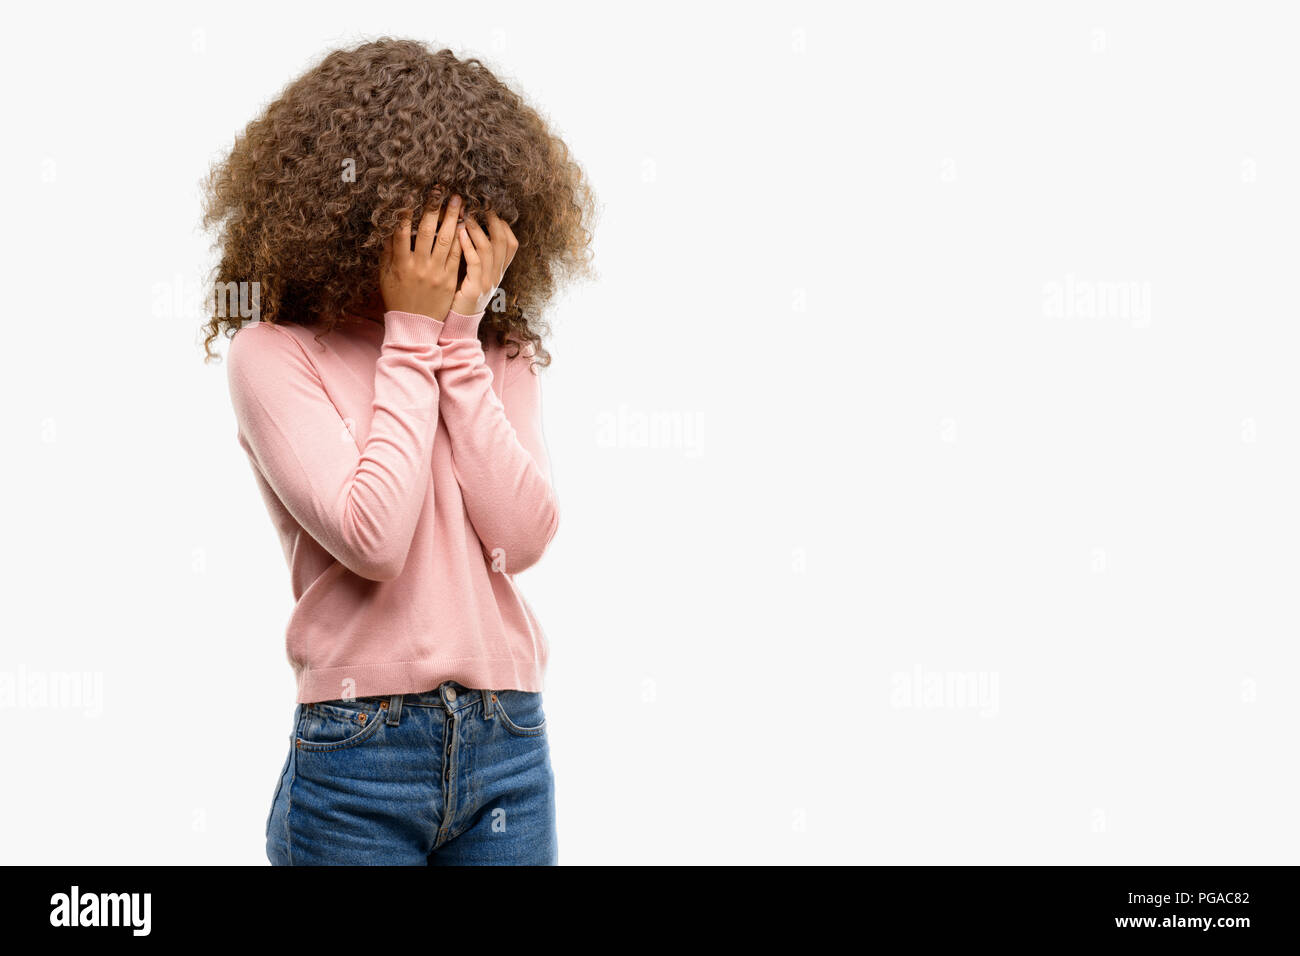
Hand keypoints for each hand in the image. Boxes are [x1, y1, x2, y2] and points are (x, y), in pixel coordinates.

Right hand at [378, 194, 463, 318]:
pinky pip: (458, 255)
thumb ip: (387, 253)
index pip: (402, 232)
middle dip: (433, 207)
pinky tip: (466, 224)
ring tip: (458, 201)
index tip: (410, 194)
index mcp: (401, 264)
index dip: (406, 212)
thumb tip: (389, 228)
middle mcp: (419, 266)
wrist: (415, 325)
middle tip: (440, 189)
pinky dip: (462, 238)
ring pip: (446, 240)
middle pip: (427, 231)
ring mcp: (436, 273)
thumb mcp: (386, 276)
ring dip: (452, 218)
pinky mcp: (450, 280)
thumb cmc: (398, 298)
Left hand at [451, 211, 517, 314]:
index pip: (511, 244)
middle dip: (492, 221)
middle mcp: (497, 275)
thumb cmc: (459, 294)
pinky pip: (475, 262)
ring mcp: (488, 282)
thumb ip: (473, 253)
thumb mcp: (471, 272)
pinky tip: (460, 234)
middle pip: (503, 242)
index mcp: (498, 271)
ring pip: (490, 249)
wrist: (457, 323)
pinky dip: (469, 245)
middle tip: (479, 206)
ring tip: (465, 216)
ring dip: (477, 230)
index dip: (503, 225)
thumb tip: (466, 226)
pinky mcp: (475, 288)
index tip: (490, 210)